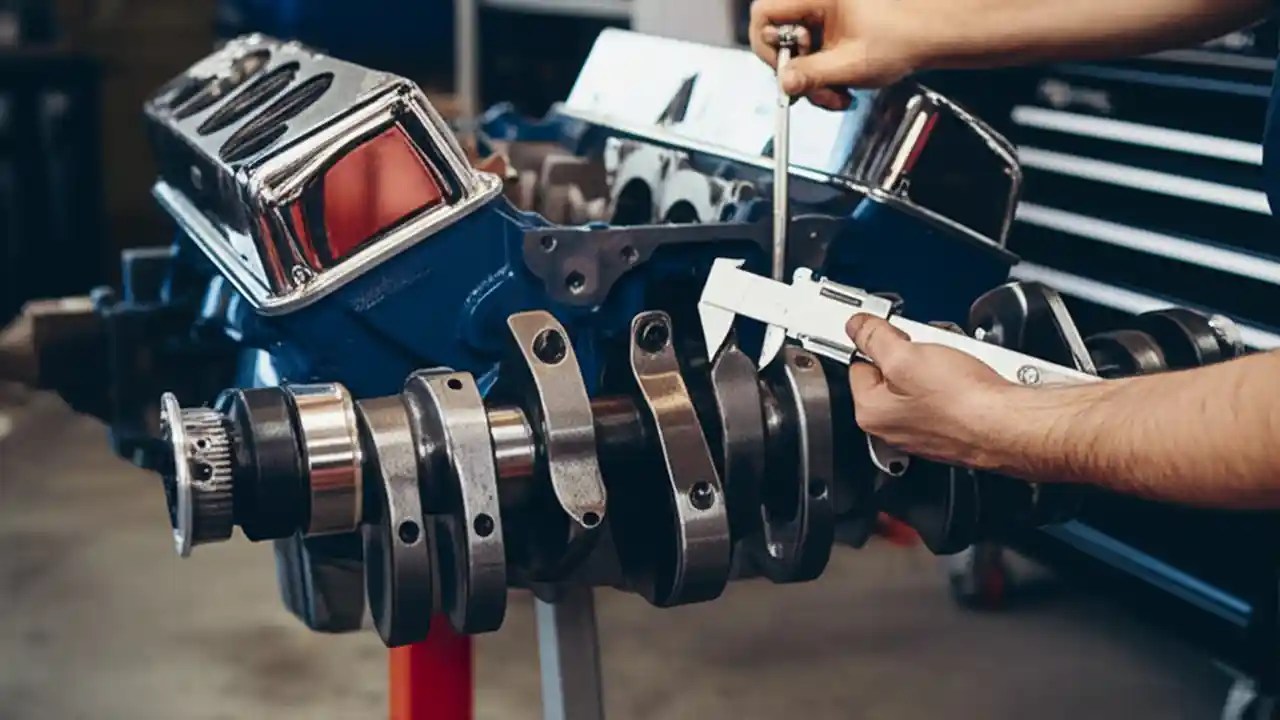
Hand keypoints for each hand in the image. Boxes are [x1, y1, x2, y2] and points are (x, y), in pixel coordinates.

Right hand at [748, 0, 924, 107]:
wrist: (933, 33)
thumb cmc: (903, 37)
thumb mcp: (851, 64)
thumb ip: (811, 75)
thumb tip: (783, 84)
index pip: (764, 13)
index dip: (765, 44)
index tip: (784, 71)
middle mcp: (817, 0)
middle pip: (777, 34)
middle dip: (793, 70)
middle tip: (815, 90)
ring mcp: (823, 14)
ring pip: (795, 48)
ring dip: (810, 77)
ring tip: (836, 94)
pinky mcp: (831, 27)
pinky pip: (811, 50)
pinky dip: (821, 72)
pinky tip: (841, 85)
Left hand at [846, 315, 1014, 468]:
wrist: (1012, 424)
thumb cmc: (963, 402)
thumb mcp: (905, 357)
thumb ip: (874, 338)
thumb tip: (857, 327)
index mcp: (873, 413)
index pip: (860, 364)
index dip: (877, 342)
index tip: (893, 331)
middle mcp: (895, 428)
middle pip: (892, 373)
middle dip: (912, 353)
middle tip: (930, 347)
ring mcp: (926, 430)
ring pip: (924, 381)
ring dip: (938, 363)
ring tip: (956, 360)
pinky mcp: (954, 429)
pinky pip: (948, 394)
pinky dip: (959, 380)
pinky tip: (971, 376)